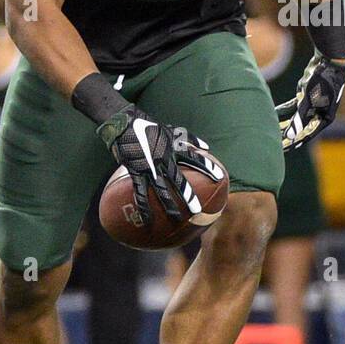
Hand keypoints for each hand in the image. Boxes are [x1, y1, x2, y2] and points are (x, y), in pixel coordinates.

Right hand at [96, 106, 224, 226]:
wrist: (124, 124)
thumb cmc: (149, 127)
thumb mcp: (172, 129)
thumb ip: (190, 138)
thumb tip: (207, 148)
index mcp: (173, 149)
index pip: (194, 159)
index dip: (207, 167)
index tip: (220, 176)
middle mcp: (163, 159)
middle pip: (178, 180)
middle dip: (188, 195)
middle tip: (197, 210)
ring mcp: (149, 167)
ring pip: (161, 189)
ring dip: (168, 205)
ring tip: (176, 219)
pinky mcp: (135, 171)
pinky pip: (141, 192)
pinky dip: (144, 206)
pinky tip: (148, 219)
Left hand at [276, 51, 344, 151]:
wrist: (328, 62)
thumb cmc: (323, 82)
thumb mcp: (310, 100)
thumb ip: (300, 118)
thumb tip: (290, 135)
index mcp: (324, 118)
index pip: (307, 134)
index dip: (295, 142)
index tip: (284, 148)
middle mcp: (319, 113)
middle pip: (301, 128)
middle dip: (288, 135)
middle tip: (276, 143)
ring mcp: (312, 105)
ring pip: (296, 118)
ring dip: (285, 124)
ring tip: (273, 131)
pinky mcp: (305, 97)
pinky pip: (293, 107)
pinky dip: (284, 110)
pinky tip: (274, 113)